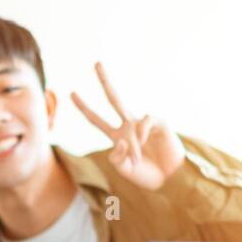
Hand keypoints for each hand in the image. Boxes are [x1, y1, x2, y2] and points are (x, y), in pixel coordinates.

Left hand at [71, 62, 186, 190]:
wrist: (170, 179)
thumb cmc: (147, 176)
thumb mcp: (124, 170)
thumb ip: (116, 158)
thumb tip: (119, 140)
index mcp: (117, 137)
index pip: (96, 120)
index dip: (84, 108)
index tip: (71, 93)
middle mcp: (128, 126)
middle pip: (113, 98)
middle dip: (105, 80)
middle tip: (96, 62)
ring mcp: (143, 123)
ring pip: (129, 113)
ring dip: (131, 141)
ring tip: (138, 160)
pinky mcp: (158, 122)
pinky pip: (144, 120)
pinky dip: (141, 132)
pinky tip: (145, 143)